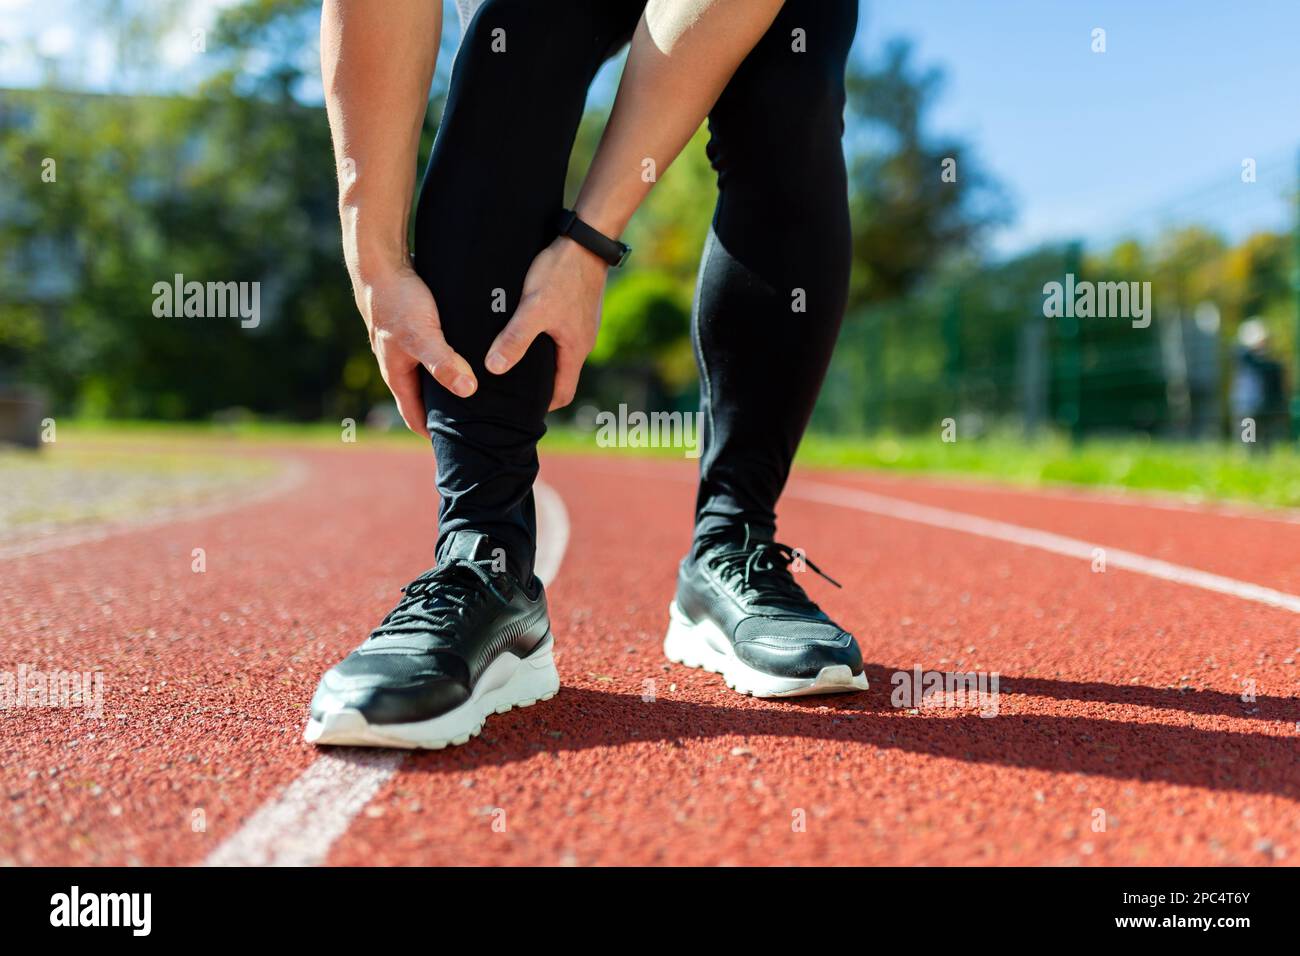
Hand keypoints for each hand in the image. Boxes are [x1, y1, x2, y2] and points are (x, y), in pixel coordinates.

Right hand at [352, 264, 476, 437]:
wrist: (379, 263)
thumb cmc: (397, 300)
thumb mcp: (422, 334)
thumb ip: (443, 362)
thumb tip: (467, 391)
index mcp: (397, 375)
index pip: (415, 417)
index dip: (435, 434)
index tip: (459, 447)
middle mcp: (399, 364)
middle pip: (424, 399)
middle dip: (446, 414)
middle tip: (476, 426)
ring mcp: (405, 346)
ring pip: (429, 375)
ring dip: (449, 386)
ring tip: (479, 394)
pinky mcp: (414, 327)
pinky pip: (434, 352)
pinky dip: (450, 361)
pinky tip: (471, 358)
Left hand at [484, 238, 607, 410]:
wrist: (586, 240)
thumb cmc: (561, 273)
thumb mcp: (533, 308)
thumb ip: (515, 339)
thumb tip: (494, 368)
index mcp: (575, 350)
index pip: (563, 394)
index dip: (543, 406)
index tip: (521, 408)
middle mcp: (583, 341)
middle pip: (561, 375)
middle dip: (538, 384)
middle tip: (510, 385)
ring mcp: (582, 323)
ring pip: (560, 352)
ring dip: (540, 359)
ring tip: (513, 356)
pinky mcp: (577, 306)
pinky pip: (561, 331)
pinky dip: (545, 337)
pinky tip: (525, 326)